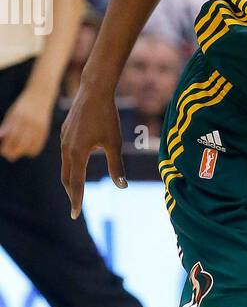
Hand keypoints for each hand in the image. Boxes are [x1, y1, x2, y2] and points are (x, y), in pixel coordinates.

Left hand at [0, 87, 53, 160]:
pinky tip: (27, 148)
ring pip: (29, 148)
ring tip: (18, 149)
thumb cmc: (23, 105)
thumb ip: (7, 126)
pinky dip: (31, 151)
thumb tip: (1, 138)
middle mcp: (30, 123)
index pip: (11, 138)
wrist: (41, 95)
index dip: (6, 147)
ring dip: (22, 152)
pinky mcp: (45, 130)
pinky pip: (38, 146)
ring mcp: (39, 127)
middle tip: (8, 154)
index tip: (3, 150)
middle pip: (21, 145)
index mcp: (19, 118)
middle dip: (12, 153)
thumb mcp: (12, 113)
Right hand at [60, 85, 126, 218]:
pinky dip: (70, 164)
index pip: (75, 183)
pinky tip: (77, 164)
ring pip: (65, 165)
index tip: (75, 215)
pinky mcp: (65, 132)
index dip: (76, 200)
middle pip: (66, 177)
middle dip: (71, 192)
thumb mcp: (114, 143)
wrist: (94, 91)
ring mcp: (64, 139)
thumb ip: (116, 166)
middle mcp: (66, 148)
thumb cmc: (107, 116)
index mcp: (77, 153)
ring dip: (70, 178)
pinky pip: (66, 153)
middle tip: (76, 206)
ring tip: (76, 189)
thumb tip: (122, 186)